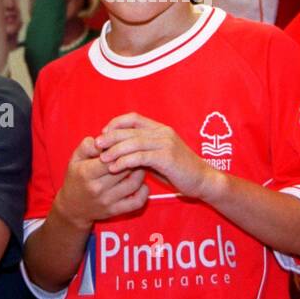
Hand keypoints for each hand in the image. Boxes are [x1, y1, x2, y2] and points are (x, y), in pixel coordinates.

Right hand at [54, 136, 149, 229]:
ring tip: (137, 165)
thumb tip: (105, 139)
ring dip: (140, 172)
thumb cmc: (76, 178)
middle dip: (132, 158)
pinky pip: (137, 202)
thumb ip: (88, 146)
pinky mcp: (115, 211)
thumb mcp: (75, 159)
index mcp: (86, 173)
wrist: (72, 208)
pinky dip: (144, 191)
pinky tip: (141, 183)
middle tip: (135, 152)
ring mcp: (107, 201)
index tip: (123, 145)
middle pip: (125, 168)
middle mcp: (97, 188)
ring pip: (134, 183)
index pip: (111, 157)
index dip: (120, 149)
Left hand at [95, 112, 221, 201]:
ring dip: (115, 150)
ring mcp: (165, 143)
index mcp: (160, 129)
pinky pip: (140, 157)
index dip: (116, 123)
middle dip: (110, 136)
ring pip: (133, 142)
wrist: (203, 181)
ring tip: (102, 158)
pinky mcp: (166, 157)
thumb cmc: (180, 171)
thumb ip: (143, 152)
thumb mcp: (159, 158)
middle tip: (96, 144)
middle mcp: (162, 132)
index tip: (103, 134)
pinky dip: (124, 161)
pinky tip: (114, 168)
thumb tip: (122, 153)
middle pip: (130, 129)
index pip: (134, 118)